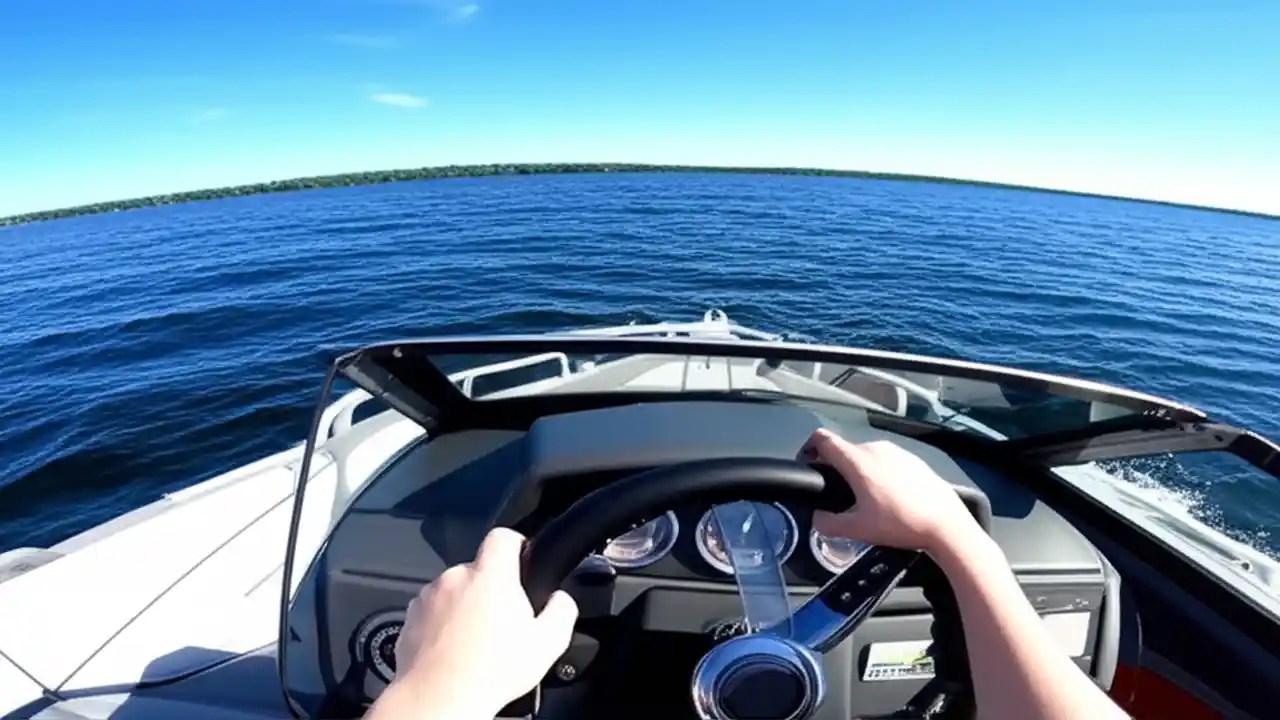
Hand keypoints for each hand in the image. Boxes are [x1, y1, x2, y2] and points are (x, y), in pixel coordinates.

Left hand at [385, 528, 578, 718]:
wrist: (437, 699)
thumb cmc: (488, 673)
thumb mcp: (547, 644)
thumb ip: (562, 610)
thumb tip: (561, 600)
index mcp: (491, 575)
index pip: (503, 536)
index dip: (516, 544)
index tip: (521, 559)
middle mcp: (455, 578)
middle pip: (479, 570)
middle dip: (491, 590)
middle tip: (503, 622)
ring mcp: (428, 596)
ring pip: (454, 591)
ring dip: (464, 608)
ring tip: (476, 643)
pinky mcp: (410, 617)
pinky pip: (432, 612)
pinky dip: (442, 625)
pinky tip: (454, 651)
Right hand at [802, 428, 976, 554]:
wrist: (946, 523)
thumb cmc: (901, 523)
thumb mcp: (858, 530)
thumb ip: (828, 523)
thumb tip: (817, 518)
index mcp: (857, 460)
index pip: (822, 439)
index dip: (807, 448)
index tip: (807, 463)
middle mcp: (875, 448)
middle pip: (845, 450)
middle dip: (836, 468)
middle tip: (838, 493)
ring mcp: (897, 451)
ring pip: (867, 455)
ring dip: (859, 471)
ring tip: (866, 499)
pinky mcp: (913, 459)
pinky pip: (887, 460)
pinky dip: (880, 473)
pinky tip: (889, 497)